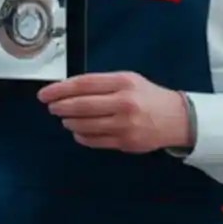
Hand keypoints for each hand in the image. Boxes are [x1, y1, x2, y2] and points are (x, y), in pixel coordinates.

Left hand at [37, 71, 189, 152]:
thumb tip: (68, 89)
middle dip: (60, 106)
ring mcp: (125, 125)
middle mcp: (124, 103)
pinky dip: (81, 136)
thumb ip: (101, 83)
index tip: (46, 93)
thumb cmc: (148, 97)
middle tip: (51, 107)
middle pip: (81, 105)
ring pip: (85, 125)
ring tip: (65, 118)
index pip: (83, 84)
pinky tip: (78, 131)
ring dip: (69, 122)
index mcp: (123, 83)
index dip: (60, 89)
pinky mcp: (126, 143)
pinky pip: (94, 140)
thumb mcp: (128, 80)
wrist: (177, 119)